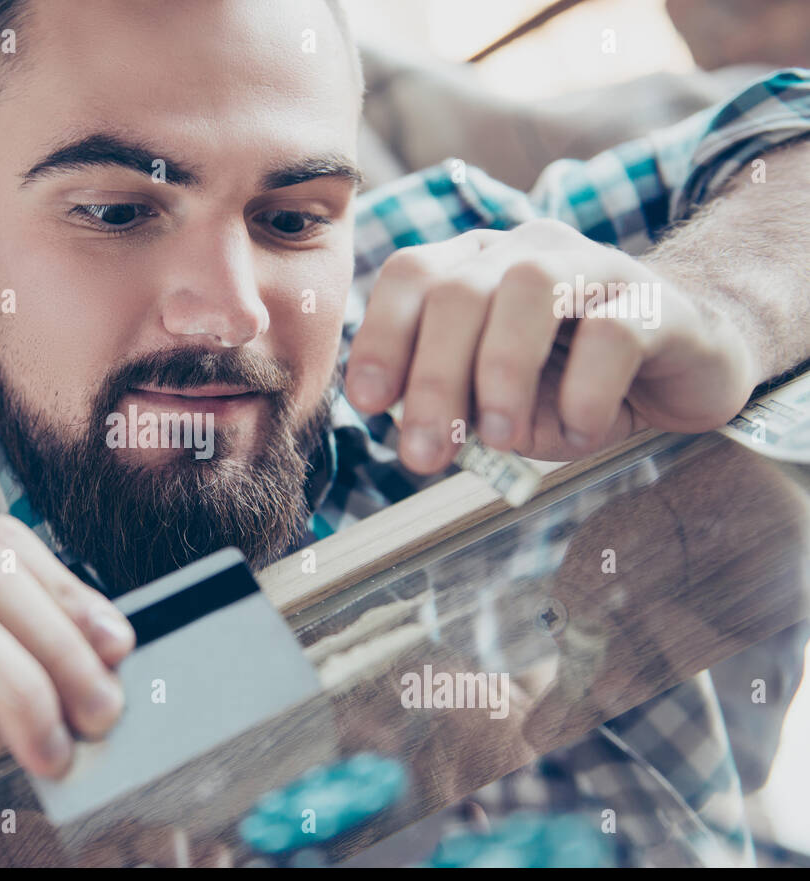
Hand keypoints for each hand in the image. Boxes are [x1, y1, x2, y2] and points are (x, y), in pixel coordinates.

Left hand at [344, 220, 759, 471]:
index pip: (411, 275)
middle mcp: (528, 251)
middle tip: (423, 454)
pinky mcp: (655, 302)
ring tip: (501, 438)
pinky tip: (580, 431)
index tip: (368, 404)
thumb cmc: (574, 384)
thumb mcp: (499, 403)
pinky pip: (610, 333)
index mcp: (476, 265)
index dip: (380, 336)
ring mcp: (594, 266)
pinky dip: (584, 392)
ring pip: (528, 290)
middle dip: (432, 377)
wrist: (686, 365)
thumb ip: (455, 406)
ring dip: (501, 372)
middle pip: (459, 290)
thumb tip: (407, 426)